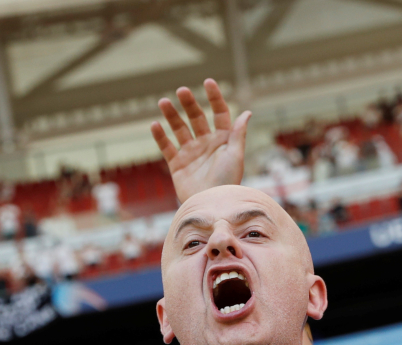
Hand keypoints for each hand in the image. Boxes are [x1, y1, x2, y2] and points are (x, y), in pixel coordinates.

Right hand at [151, 79, 250, 202]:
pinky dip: (160, 136)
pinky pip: (167, 147)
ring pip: (179, 129)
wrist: (211, 205)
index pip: (219, 113)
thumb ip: (238, 134)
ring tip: (163, 102)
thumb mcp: (235, 156)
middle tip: (182, 91)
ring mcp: (191, 154)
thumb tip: (247, 112)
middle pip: (196, 118)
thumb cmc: (228, 182)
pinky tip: (155, 124)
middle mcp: (206, 144)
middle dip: (189, 103)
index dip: (215, 98)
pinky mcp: (178, 165)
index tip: (208, 82)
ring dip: (171, 115)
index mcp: (223, 140)